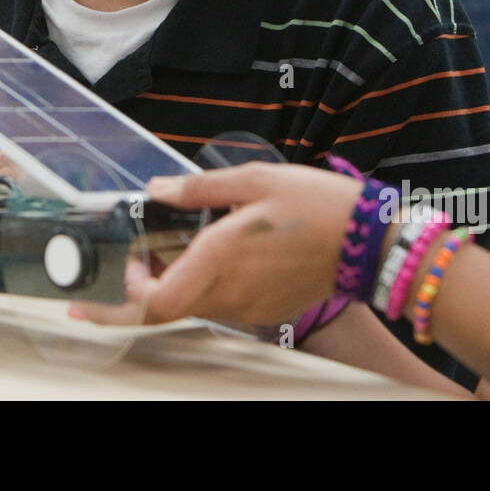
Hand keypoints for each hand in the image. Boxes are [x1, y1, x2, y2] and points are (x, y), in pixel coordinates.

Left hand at [70, 162, 362, 325]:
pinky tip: (213, 253)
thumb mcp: (253, 179)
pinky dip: (204, 284)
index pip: (155, 303)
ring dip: (173, 282)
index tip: (121, 268)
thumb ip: (198, 188)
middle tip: (127, 265)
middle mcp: (229, 292)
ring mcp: (247, 307)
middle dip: (139, 289)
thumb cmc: (315, 205)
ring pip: (192, 305)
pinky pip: (220, 303)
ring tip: (172, 245)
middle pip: (166, 309)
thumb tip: (157, 190)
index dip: (124, 295)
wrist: (368, 241)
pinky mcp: (264, 311)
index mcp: (220, 258)